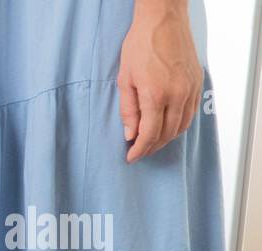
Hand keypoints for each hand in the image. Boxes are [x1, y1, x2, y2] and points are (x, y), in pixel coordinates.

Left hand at [118, 0, 203, 162]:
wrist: (163, 21)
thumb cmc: (141, 46)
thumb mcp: (125, 79)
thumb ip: (128, 110)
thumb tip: (130, 134)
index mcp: (156, 95)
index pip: (150, 134)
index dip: (140, 149)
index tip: (131, 157)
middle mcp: (178, 94)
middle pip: (167, 134)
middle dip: (152, 147)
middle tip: (139, 151)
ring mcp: (190, 89)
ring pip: (182, 126)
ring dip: (166, 138)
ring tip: (151, 142)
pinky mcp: (197, 82)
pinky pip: (191, 113)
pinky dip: (179, 125)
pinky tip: (167, 127)